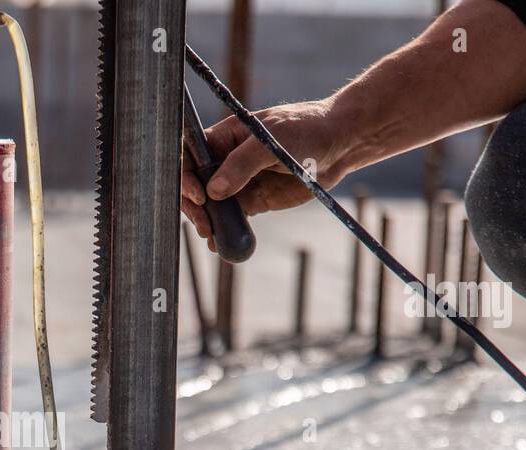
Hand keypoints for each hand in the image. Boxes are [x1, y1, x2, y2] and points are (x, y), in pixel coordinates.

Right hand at [181, 98, 348, 250]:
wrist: (339, 146)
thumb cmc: (306, 130)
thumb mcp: (272, 143)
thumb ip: (242, 165)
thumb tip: (213, 191)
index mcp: (224, 137)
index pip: (189, 155)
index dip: (187, 176)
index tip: (201, 196)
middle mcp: (225, 160)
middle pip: (195, 184)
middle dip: (194, 206)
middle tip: (206, 225)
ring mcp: (238, 182)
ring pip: (210, 205)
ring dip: (207, 221)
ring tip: (213, 236)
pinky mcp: (252, 201)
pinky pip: (231, 218)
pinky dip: (224, 231)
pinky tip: (221, 244)